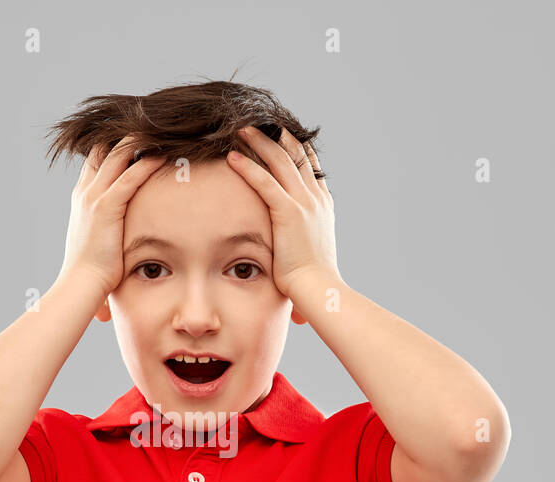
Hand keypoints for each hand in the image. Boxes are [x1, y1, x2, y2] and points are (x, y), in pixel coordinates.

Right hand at [55, 137, 168, 300]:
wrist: (81, 284)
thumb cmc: (92, 270)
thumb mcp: (97, 240)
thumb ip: (106, 227)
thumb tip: (119, 231)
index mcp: (82, 197)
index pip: (97, 158)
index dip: (114, 143)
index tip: (138, 135)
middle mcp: (86, 191)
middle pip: (105, 147)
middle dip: (128, 134)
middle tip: (154, 126)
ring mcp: (94, 197)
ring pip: (117, 154)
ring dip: (140, 140)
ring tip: (163, 131)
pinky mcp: (107, 207)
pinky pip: (130, 176)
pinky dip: (147, 162)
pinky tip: (164, 155)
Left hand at [226, 127, 340, 323]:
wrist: (318, 287)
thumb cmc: (311, 278)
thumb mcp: (310, 248)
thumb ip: (300, 234)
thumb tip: (290, 240)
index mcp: (322, 203)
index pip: (309, 164)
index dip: (295, 144)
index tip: (280, 130)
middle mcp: (315, 198)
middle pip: (295, 154)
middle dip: (276, 135)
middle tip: (256, 122)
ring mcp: (303, 203)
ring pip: (280, 161)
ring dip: (259, 142)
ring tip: (240, 129)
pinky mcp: (289, 213)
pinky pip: (265, 182)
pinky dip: (248, 166)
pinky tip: (232, 157)